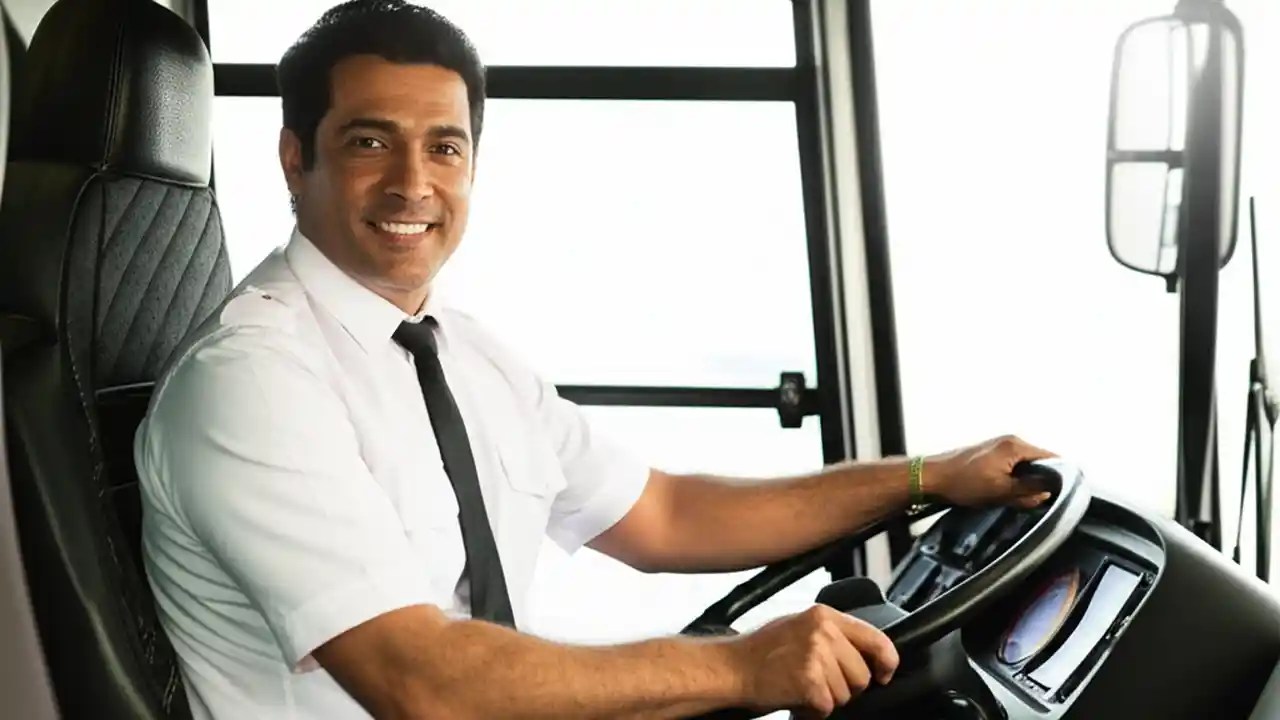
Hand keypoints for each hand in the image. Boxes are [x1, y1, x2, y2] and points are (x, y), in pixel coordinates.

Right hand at [728, 605, 898, 717]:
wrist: (731, 668)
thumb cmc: (762, 651)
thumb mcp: (800, 626)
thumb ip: (832, 633)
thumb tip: (867, 652)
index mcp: (824, 615)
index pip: (876, 638)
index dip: (886, 661)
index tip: (883, 674)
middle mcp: (823, 632)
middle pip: (862, 674)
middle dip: (846, 687)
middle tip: (819, 684)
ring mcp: (816, 656)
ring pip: (847, 694)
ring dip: (828, 700)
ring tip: (802, 688)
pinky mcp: (809, 682)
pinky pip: (828, 707)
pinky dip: (814, 711)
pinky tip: (797, 699)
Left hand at [926, 434, 1056, 507]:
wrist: (932, 478)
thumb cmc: (962, 483)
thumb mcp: (1000, 492)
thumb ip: (1028, 492)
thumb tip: (1048, 493)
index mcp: (1015, 446)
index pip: (1051, 458)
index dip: (1059, 475)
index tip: (1064, 492)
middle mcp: (1009, 441)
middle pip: (1039, 461)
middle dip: (1040, 480)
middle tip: (1037, 499)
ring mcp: (999, 446)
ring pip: (1025, 465)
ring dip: (1025, 481)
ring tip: (1019, 497)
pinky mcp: (990, 454)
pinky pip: (1012, 466)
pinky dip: (1014, 478)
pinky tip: (1006, 491)